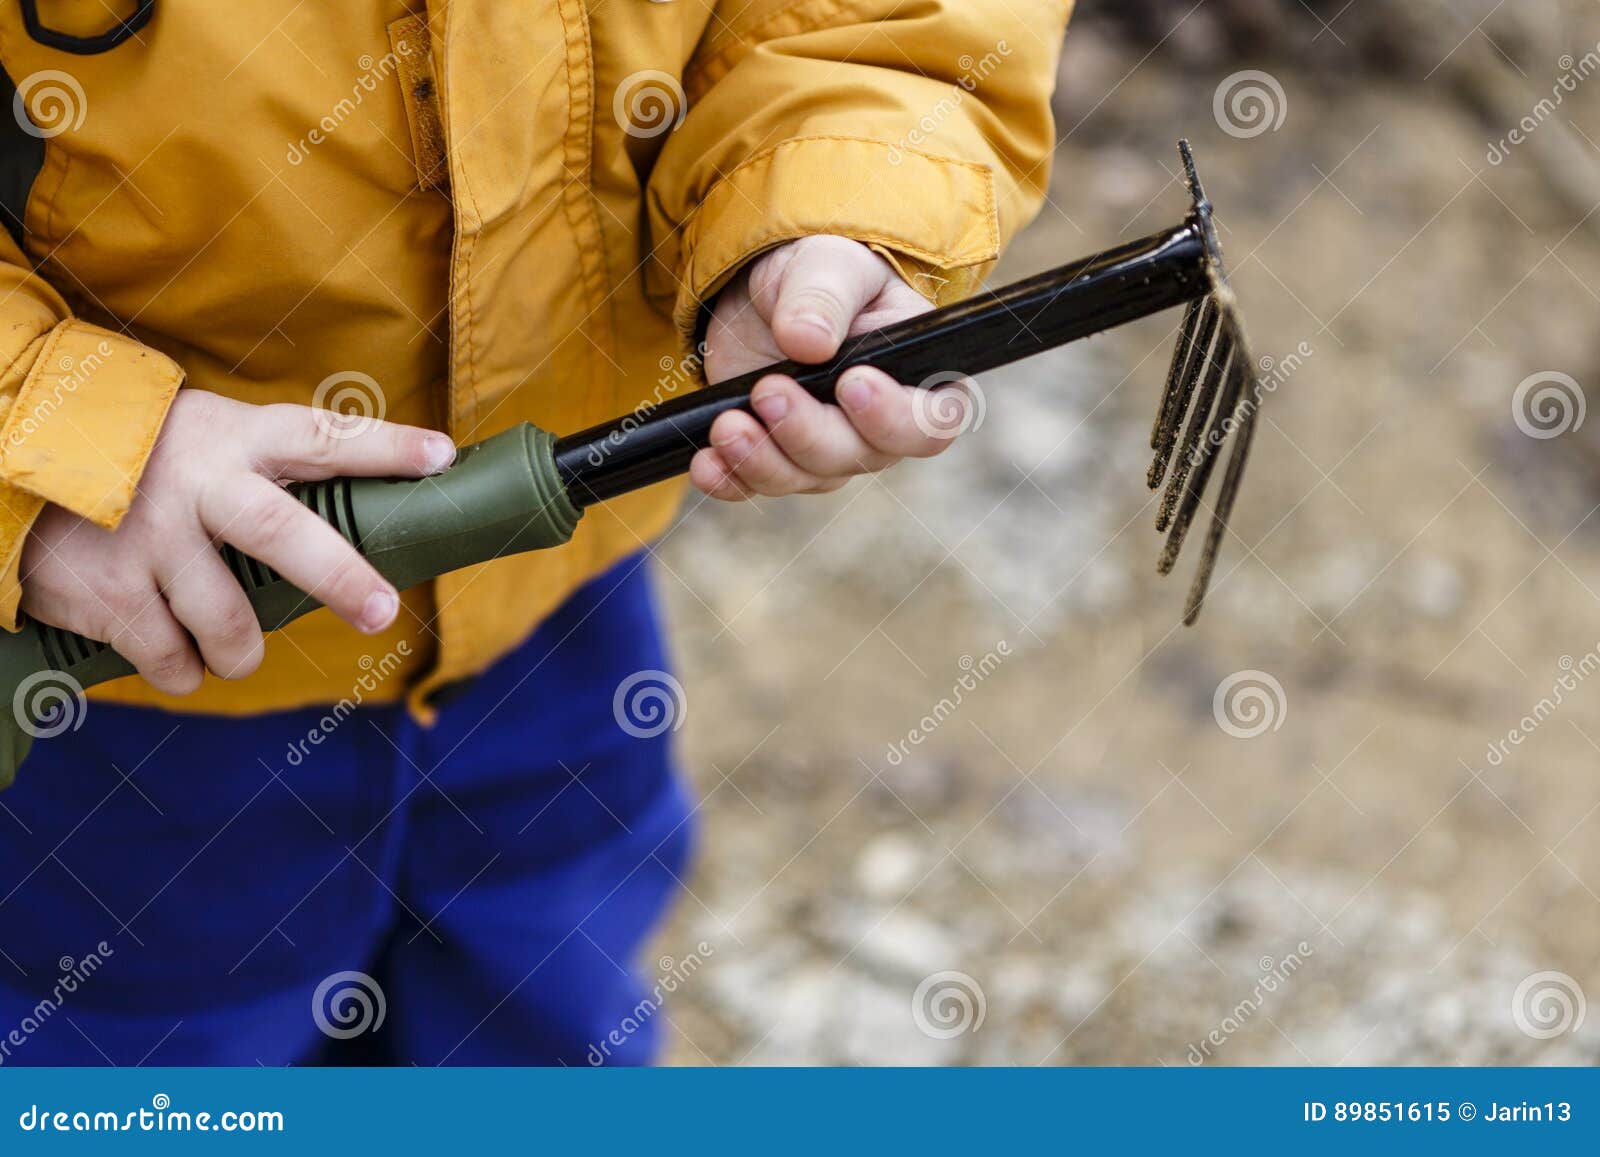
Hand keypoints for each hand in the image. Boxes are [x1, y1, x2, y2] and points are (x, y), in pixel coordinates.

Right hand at [20, 389, 454, 694]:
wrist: (17, 459)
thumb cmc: (143, 457)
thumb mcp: (208, 436)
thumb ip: (271, 470)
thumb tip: (365, 515)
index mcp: (235, 440)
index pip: (323, 438)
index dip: (385, 448)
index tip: (442, 457)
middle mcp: (198, 486)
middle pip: (282, 533)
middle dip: (339, 577)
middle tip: (381, 611)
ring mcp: (150, 541)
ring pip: (229, 625)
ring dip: (241, 652)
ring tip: (234, 648)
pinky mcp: (109, 593)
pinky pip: (172, 659)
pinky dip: (184, 669)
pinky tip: (174, 651)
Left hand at [692, 235, 968, 499]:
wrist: (768, 292)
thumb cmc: (821, 274)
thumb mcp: (827, 264)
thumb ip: (824, 296)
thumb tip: (807, 342)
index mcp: (916, 378)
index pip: (929, 423)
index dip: (894, 418)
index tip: (850, 383)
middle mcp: (877, 427)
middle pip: (855, 456)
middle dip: (807, 432)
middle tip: (767, 391)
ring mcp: (826, 449)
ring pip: (803, 477)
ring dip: (761, 459)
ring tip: (725, 424)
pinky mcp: (775, 457)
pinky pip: (756, 485)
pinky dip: (729, 479)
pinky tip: (705, 464)